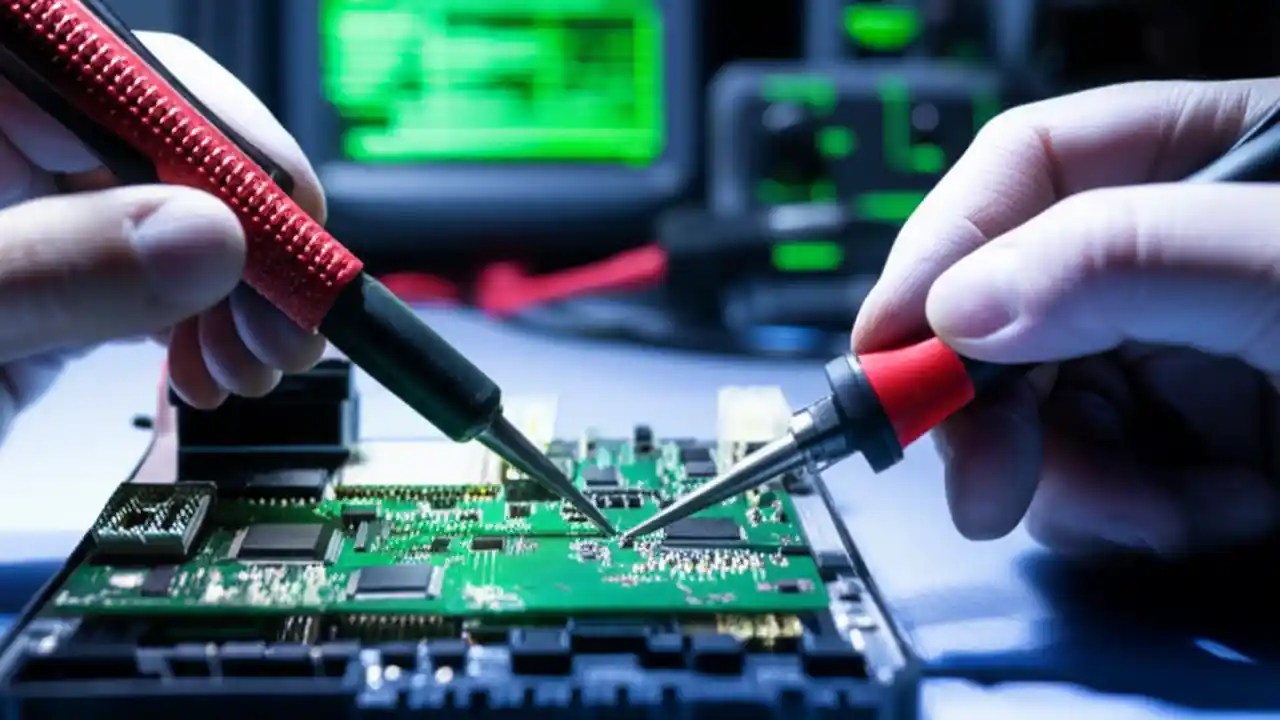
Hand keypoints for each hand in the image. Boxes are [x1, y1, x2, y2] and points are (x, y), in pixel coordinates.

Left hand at [0, 32, 326, 440]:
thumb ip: (57, 271)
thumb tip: (210, 233)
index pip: (119, 74)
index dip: (222, 141)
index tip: (287, 232)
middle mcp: (5, 153)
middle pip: (168, 146)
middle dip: (248, 240)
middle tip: (286, 328)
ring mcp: (28, 216)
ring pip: (175, 212)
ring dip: (242, 295)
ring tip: (252, 367)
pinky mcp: (48, 276)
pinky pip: (149, 272)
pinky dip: (203, 322)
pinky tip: (209, 367)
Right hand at [853, 78, 1279, 557]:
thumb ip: (1120, 260)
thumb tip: (959, 305)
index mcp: (1206, 160)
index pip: (1029, 168)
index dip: (942, 248)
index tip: (890, 341)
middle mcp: (1179, 255)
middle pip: (1015, 307)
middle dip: (996, 402)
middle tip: (977, 473)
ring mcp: (1188, 354)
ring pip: (1045, 410)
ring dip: (1078, 480)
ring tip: (1154, 512)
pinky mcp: (1198, 448)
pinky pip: (1101, 480)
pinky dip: (1129, 517)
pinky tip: (1204, 515)